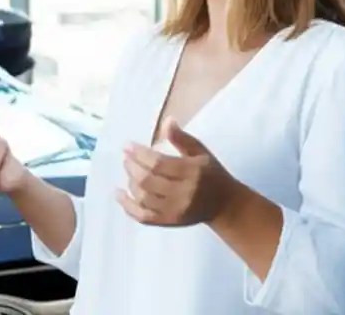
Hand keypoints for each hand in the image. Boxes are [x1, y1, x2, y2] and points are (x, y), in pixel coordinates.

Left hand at [116, 118, 236, 226]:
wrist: (225, 205)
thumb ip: (182, 138)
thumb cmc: (212, 174)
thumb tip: (167, 121)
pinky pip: (143, 216)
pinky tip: (119, 194)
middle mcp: (183, 193)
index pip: (159, 164)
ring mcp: (175, 211)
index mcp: (192, 173)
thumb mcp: (202, 152)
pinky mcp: (169, 222)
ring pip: (143, 198)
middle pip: (148, 181)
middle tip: (127, 157)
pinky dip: (128, 206)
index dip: (140, 154)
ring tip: (129, 170)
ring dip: (131, 182)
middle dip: (132, 167)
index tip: (128, 146)